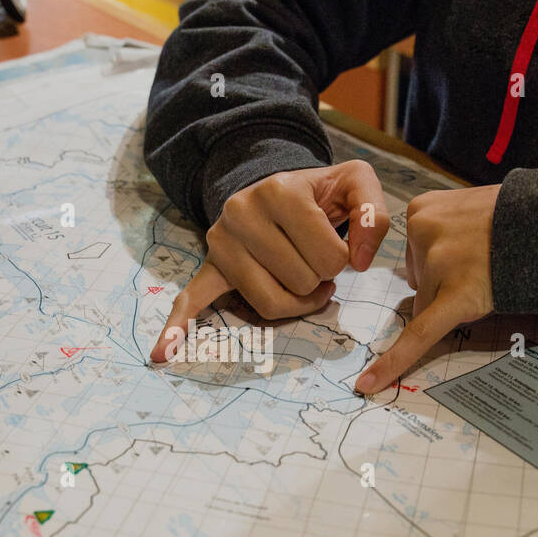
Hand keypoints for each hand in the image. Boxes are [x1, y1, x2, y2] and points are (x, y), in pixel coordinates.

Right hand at [150, 161, 390, 360]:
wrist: (277, 186)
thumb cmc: (321, 192)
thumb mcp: (357, 183)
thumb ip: (374, 214)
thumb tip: (359, 261)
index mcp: (280, 191)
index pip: (330, 258)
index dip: (345, 261)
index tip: (339, 246)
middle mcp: (242, 212)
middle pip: (300, 283)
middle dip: (319, 280)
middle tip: (317, 263)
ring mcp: (221, 241)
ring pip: (268, 305)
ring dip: (295, 304)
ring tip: (303, 282)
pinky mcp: (210, 265)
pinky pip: (192, 299)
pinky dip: (177, 328)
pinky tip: (163, 353)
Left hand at [354, 184, 498, 393]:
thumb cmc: (515, 219)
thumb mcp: (465, 209)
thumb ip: (440, 233)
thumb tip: (423, 274)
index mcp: (421, 210)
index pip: (416, 255)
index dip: (444, 264)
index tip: (461, 260)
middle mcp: (423, 233)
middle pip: (420, 282)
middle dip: (446, 284)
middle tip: (484, 263)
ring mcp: (439, 264)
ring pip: (429, 304)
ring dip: (455, 301)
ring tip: (491, 275)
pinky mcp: (456, 296)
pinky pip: (419, 335)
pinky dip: (394, 362)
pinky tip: (370, 383)